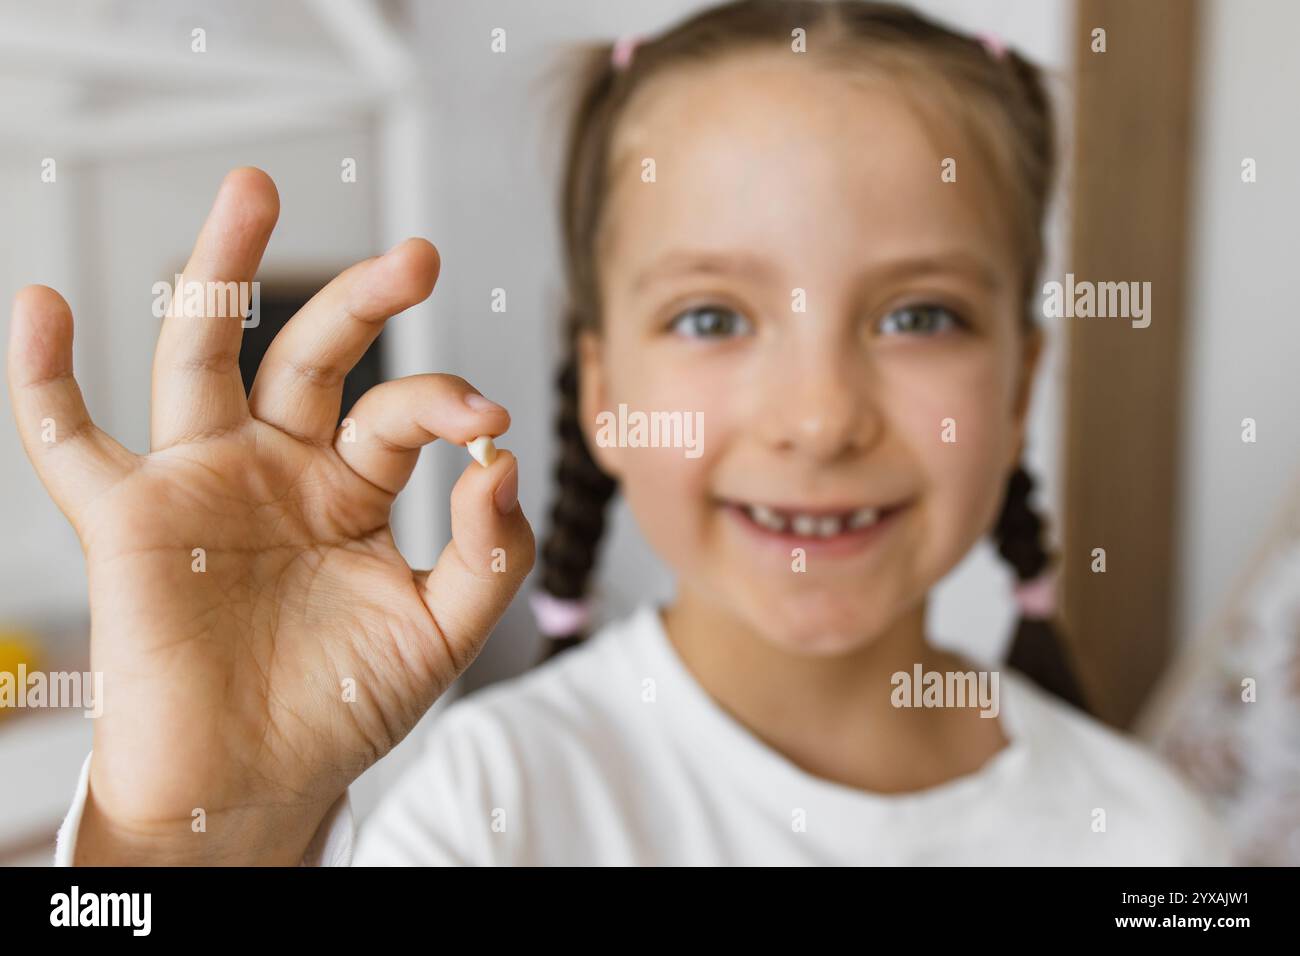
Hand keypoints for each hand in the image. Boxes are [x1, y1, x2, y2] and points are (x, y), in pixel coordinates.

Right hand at [6, 168, 534, 863]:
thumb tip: (501, 462)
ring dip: (220, 270)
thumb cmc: (342, 706)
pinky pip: (67, 439)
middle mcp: (274, 468)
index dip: (443, 402)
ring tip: (255, 190)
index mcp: (348, 487)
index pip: (397, 414)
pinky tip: (41, 304)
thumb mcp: (440, 630)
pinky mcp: (126, 518)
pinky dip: (42, 376)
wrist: (256, 785)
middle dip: (360, 301)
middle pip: (308, 353)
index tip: (487, 418)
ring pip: (198, 353)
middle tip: (416, 256)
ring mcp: (199, 481)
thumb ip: (487, 552)